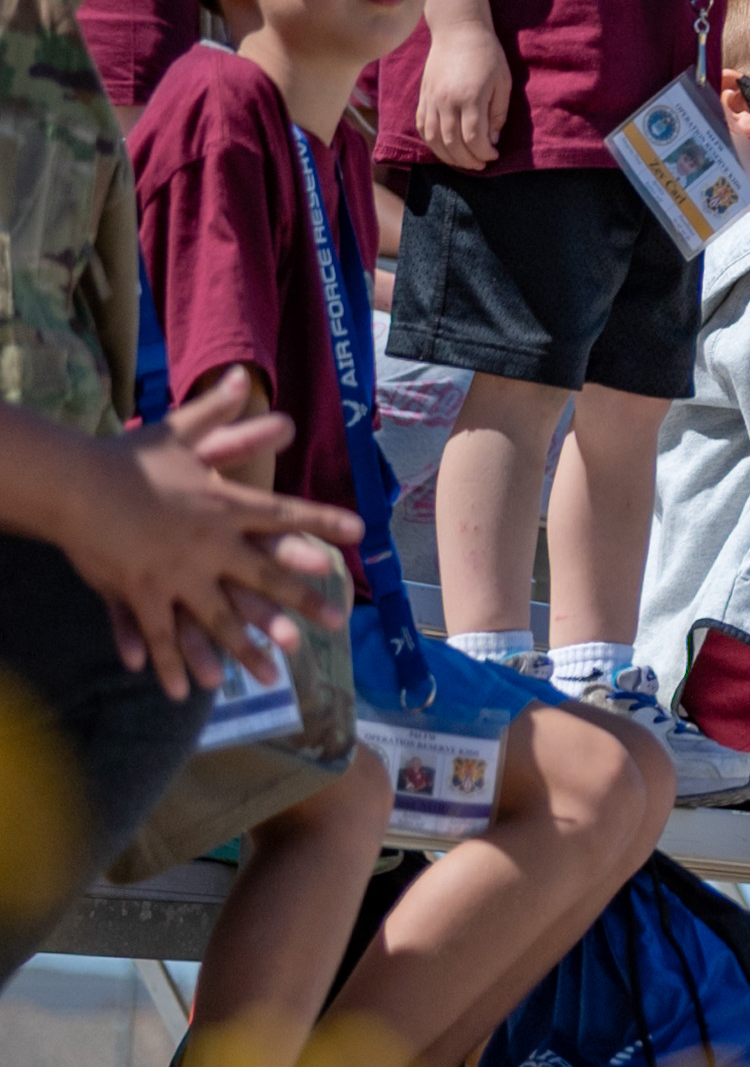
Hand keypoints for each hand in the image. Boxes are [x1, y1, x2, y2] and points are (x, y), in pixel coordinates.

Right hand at [62, 374, 363, 690]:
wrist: (74, 484)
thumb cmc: (127, 459)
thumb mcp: (176, 431)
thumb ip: (215, 410)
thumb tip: (240, 374)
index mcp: (225, 506)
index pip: (286, 515)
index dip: (324, 524)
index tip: (359, 534)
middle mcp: (210, 544)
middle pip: (266, 578)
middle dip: (303, 603)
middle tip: (336, 625)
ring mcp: (176, 574)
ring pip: (220, 620)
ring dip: (247, 649)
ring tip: (273, 677)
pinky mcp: (140, 595)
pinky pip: (162, 636)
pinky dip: (173, 665)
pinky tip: (184, 692)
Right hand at [413, 20, 512, 171]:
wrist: (458, 32)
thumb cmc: (487, 55)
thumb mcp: (503, 82)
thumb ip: (498, 113)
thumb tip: (492, 139)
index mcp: (470, 98)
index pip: (473, 138)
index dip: (483, 152)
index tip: (494, 155)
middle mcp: (446, 102)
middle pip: (452, 143)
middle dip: (468, 160)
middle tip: (481, 164)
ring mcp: (431, 100)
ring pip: (434, 139)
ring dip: (449, 156)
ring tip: (465, 161)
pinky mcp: (423, 97)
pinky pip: (422, 127)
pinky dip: (432, 143)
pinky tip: (444, 148)